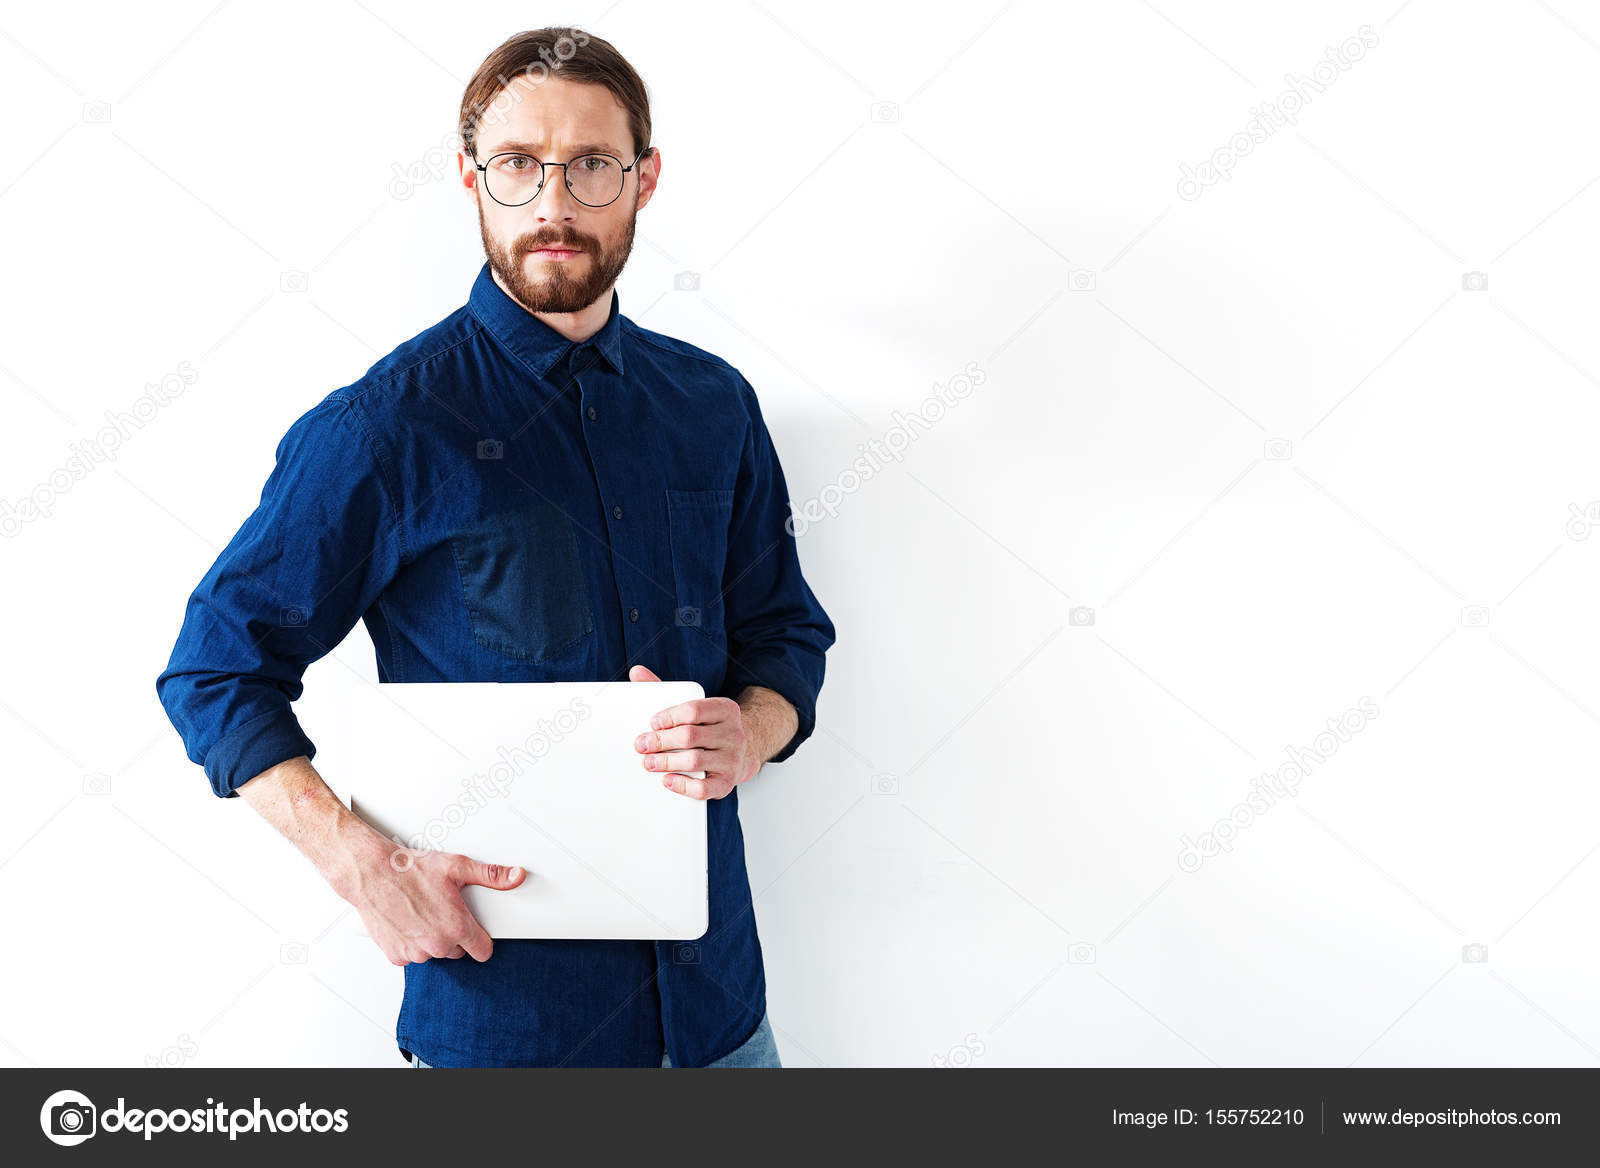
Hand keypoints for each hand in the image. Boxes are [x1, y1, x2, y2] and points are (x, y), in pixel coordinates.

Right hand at [344, 838, 524, 965]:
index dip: (482, 940)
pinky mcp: (396, 955)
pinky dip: (411, 943)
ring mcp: (415, 953)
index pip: (483, 951)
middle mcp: (437, 945)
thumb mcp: (457, 866)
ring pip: (434, 954)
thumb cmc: (411, 870)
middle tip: (443, 910)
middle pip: (458, 951)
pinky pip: (411, 956)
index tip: (476, 931)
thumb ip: (491, 875)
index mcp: (457, 927)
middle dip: (454, 935)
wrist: (372, 873)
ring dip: (431, 940)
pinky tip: (407, 922)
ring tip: (422, 913)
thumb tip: (516, 876)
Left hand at [629, 664, 760, 799]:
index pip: (694, 710)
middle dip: (661, 741)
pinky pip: (703, 788)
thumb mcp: (695, 707)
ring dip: (666, 762)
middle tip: (642, 745)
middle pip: (690, 736)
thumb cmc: (708, 728)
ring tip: (649, 762)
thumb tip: (637, 672)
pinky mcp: (726, 782)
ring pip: (695, 760)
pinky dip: (682, 785)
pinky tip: (667, 780)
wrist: (739, 753)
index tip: (653, 723)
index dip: (670, 716)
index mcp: (725, 709)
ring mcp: (732, 759)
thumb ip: (666, 690)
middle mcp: (733, 733)